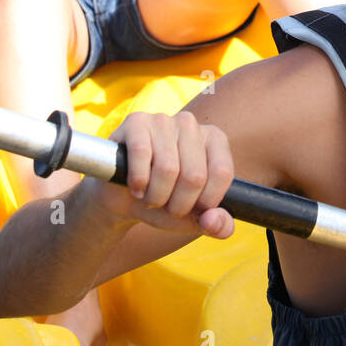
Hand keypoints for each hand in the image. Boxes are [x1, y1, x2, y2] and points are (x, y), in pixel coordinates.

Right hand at [94, 111, 235, 238]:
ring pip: (167, 168)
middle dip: (178, 205)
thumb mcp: (195, 218)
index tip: (193, 209)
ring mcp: (162, 120)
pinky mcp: (135, 122)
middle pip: (195, 175)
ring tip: (150, 197)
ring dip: (156, 197)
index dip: (205, 202)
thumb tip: (213, 220)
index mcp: (215, 139)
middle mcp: (191, 124)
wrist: (124, 198)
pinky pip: (142, 154)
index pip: (221, 173)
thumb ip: (219, 226)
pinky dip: (138, 181)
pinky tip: (136, 188)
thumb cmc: (165, 202)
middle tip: (166, 205)